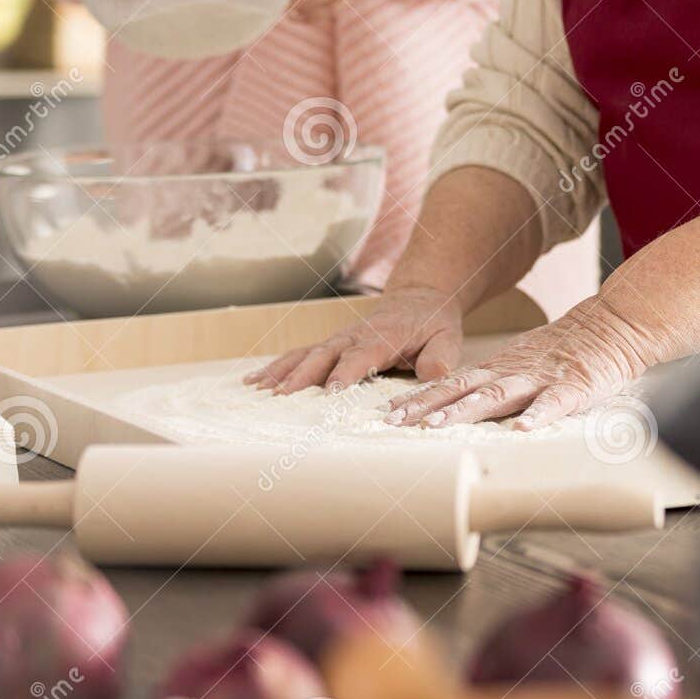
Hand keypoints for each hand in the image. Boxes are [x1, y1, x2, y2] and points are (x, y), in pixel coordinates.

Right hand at [245, 286, 465, 394]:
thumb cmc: (433, 324)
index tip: (332, 391)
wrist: (420, 300)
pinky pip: (300, 355)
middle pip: (324, 356)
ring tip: (257, 391)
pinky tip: (253, 382)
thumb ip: (440, 357)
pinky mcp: (330, 345)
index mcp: (383, 337)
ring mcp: (338, 340)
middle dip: (302, 377)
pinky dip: (276, 367)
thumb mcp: (447, 338)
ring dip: (281, 373)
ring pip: (305, 355)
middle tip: (281, 398)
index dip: (346, 372)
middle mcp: (354, 337)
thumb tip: (433, 373)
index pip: (361, 356)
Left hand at [384, 297, 652, 430]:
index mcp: (501, 369)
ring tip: (440, 424)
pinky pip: (555, 403)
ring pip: (500, 395)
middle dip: (429, 406)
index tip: (390, 414)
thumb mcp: (524, 364)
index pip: (453, 385)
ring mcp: (543, 379)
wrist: (612, 325)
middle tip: (397, 421)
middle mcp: (514, 373)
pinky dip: (538, 416)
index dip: (421, 399)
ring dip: (467, 410)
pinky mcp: (574, 388)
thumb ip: (497, 385)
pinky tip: (523, 430)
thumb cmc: (568, 351)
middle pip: (465, 390)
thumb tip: (460, 407)